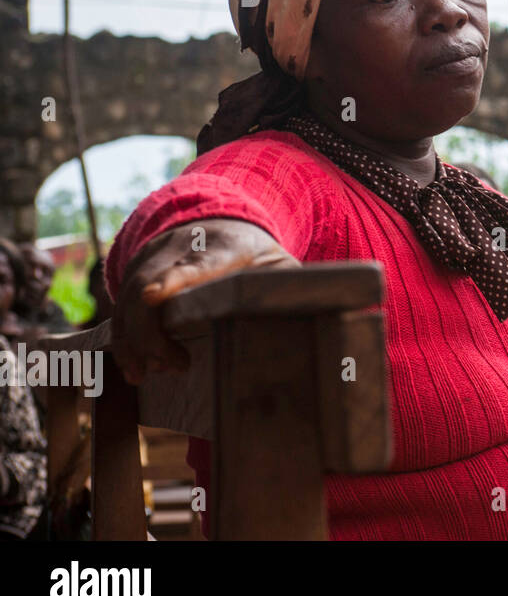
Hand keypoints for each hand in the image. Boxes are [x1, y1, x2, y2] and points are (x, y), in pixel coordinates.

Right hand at [111, 218, 299, 384]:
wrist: (217, 221)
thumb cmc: (254, 253)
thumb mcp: (277, 263)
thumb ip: (285, 284)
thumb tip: (299, 312)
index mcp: (222, 247)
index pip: (196, 264)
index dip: (174, 279)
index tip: (154, 295)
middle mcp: (179, 248)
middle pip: (150, 286)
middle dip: (150, 330)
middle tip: (170, 365)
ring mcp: (153, 257)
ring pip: (129, 297)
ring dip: (132, 340)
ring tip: (144, 374)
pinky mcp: (136, 270)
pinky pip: (120, 306)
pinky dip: (123, 338)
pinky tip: (133, 366)